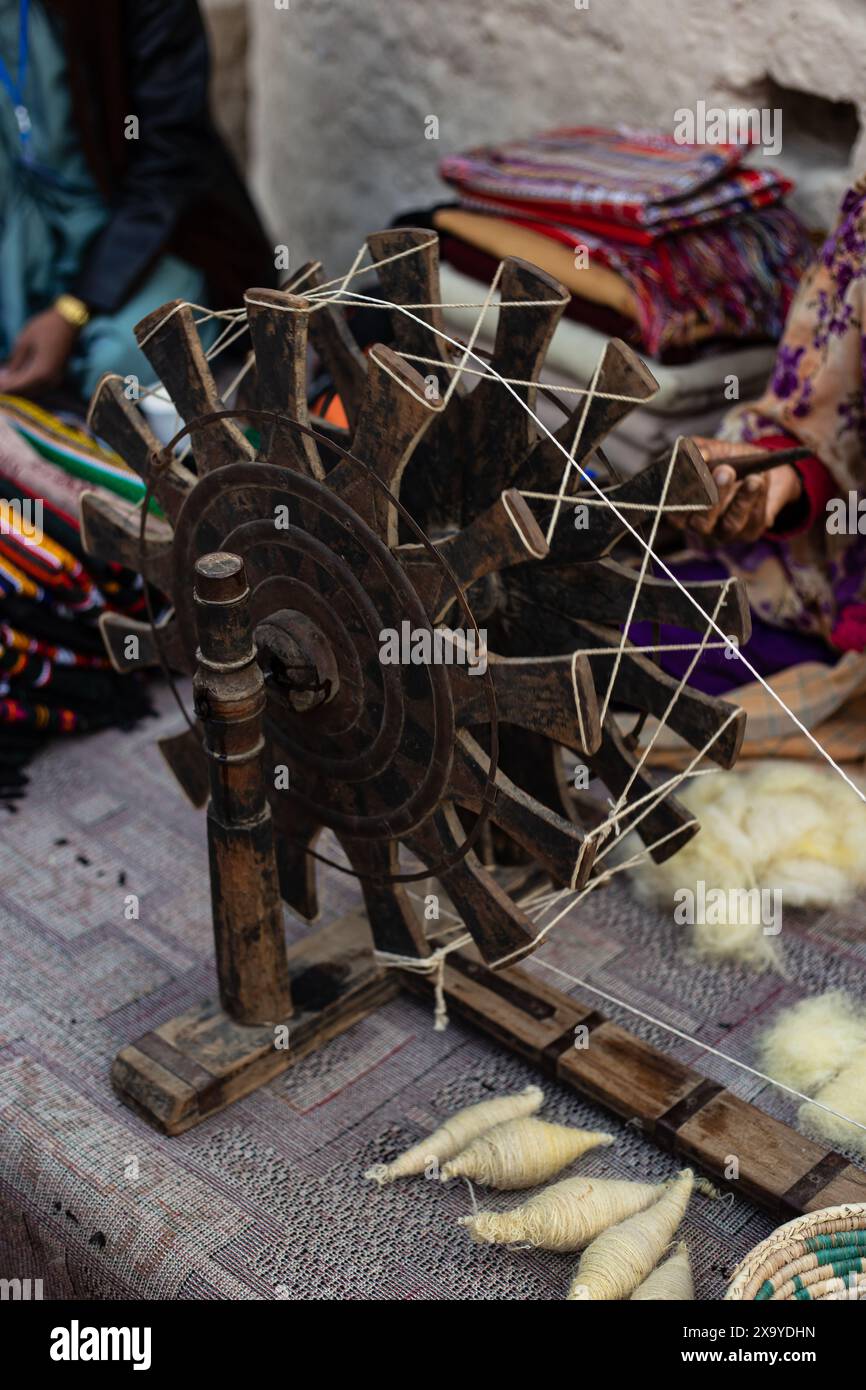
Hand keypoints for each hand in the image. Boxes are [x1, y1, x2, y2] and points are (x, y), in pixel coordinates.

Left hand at [0, 308, 79, 395]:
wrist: (69, 322)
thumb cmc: (46, 327)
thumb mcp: (24, 341)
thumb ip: (16, 360)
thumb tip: (7, 374)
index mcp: (40, 372)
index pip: (18, 386)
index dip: (4, 386)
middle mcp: (49, 380)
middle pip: (26, 391)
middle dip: (11, 387)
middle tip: (0, 380)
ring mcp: (55, 379)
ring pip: (34, 390)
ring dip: (20, 386)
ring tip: (7, 378)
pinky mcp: (58, 375)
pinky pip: (41, 385)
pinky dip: (29, 383)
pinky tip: (19, 375)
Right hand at [679, 436, 802, 544]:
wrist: (758, 467)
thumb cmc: (726, 459)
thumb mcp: (710, 449)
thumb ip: (699, 449)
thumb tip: (700, 455)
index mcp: (679, 507)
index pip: (672, 508)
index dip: (680, 491)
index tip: (691, 468)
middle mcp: (697, 525)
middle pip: (699, 522)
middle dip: (712, 497)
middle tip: (724, 470)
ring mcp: (724, 532)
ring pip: (729, 525)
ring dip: (740, 501)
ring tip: (750, 476)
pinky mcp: (749, 533)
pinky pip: (753, 520)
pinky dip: (757, 497)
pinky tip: (759, 479)